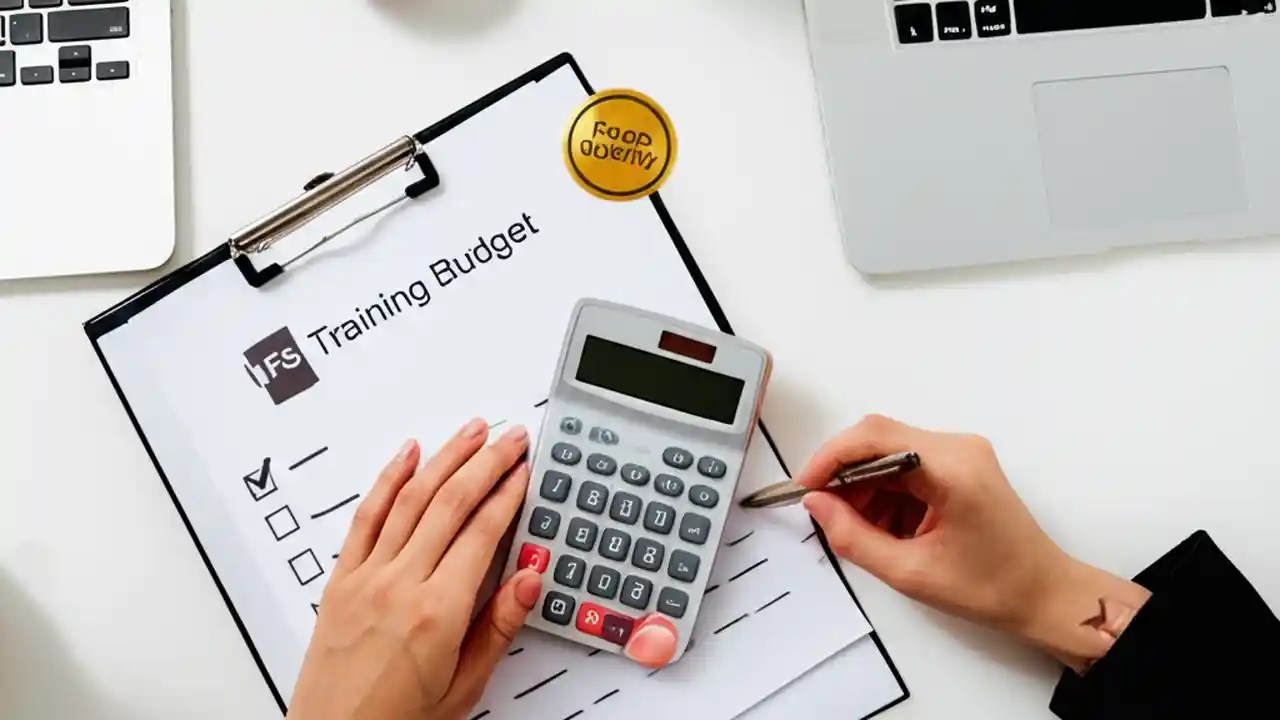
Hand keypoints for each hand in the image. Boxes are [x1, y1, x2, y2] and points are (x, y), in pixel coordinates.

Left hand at [288, 419, 541, 719]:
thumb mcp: (464, 685)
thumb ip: (498, 627)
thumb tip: (529, 579)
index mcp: (437, 613)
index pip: (482, 533)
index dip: (508, 495)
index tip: (524, 471)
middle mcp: (399, 585)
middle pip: (451, 503)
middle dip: (486, 462)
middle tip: (511, 438)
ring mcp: (366, 577)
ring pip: (411, 498)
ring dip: (445, 457)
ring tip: (471, 431)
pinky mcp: (341, 579)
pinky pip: (367, 516)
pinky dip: (388, 478)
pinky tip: (407, 454)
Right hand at [796, 416, 1150, 672]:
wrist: (1044, 594)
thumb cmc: (994, 587)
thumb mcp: (911, 572)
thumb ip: (854, 537)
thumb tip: (817, 506)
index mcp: (953, 468)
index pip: (875, 436)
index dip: (831, 457)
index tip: (806, 486)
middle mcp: (959, 448)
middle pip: (879, 439)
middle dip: (845, 476)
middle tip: (827, 513)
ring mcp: (962, 454)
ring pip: (889, 453)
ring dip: (865, 487)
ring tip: (863, 531)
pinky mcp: (961, 465)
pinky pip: (907, 465)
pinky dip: (886, 492)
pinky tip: (886, 527)